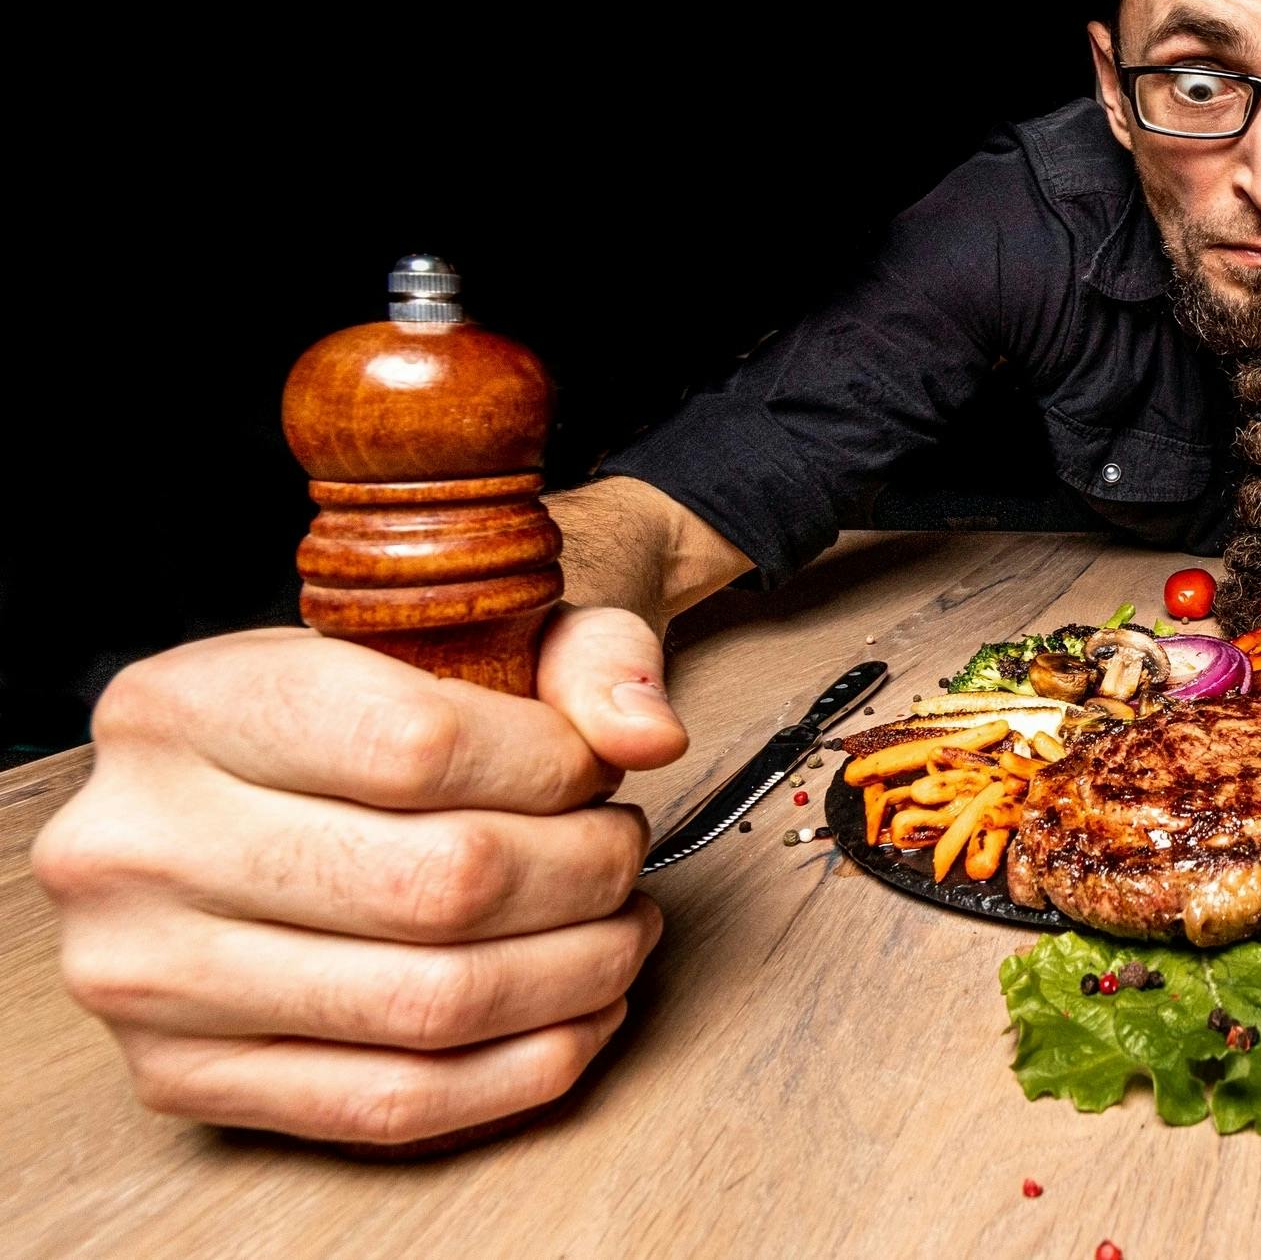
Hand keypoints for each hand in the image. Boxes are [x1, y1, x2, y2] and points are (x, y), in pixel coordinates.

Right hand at [31, 604, 687, 1144]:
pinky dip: (522, 1070)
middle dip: (582, 874)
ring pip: (428, 1005)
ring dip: (574, 973)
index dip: (553, 769)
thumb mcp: (473, 633)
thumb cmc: (369, 713)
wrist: (244, 793)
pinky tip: (579, 1015)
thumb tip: (649, 735)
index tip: (595, 774)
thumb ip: (587, 659)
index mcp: (181, 705)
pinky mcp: (182, 1078)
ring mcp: (146, 975)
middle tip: (623, 855)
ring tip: (620, 929)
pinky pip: (391, 1104)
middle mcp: (135, 842)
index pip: (419, 745)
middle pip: (438, 884)